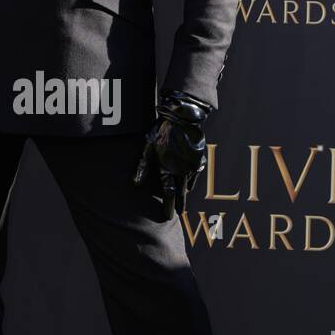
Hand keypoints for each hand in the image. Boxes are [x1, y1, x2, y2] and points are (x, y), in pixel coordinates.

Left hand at [133, 92, 210, 218]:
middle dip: (179, 205)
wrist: (183, 118)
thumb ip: (142, 166)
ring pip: (188, 184)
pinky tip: (189, 186)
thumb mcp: (148, 146)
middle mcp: (181, 170)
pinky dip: (192, 181)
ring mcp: (191, 165)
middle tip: (178, 214)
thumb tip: (135, 183)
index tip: (169, 216)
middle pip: (181, 193)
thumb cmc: (162, 131)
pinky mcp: (199, 159)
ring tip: (183, 203)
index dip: (169, 206)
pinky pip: (195, 174)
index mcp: (167, 168)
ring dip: (185, 194)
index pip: (169, 194)